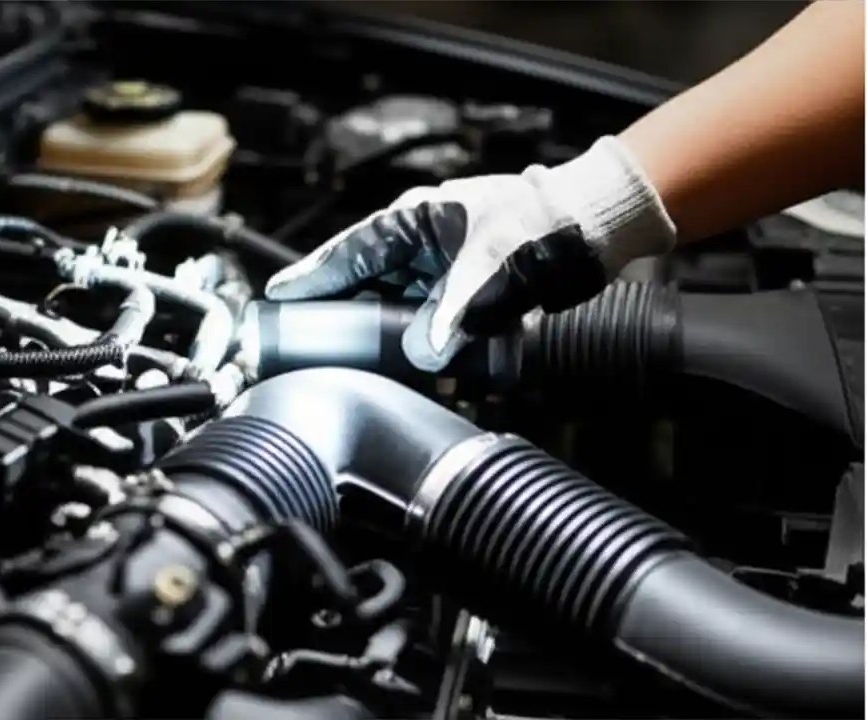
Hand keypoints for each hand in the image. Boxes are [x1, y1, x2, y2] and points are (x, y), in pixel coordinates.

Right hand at [264, 136, 676, 370]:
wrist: (590, 226)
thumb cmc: (538, 227)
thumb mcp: (490, 268)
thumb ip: (454, 314)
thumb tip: (423, 357)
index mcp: (410, 221)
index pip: (344, 254)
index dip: (308, 280)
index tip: (275, 303)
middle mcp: (417, 245)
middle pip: (363, 287)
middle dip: (346, 322)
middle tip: (315, 351)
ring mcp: (437, 269)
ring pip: (394, 310)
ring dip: (388, 341)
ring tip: (370, 370)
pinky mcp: (460, 292)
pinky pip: (427, 323)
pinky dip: (425, 346)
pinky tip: (428, 372)